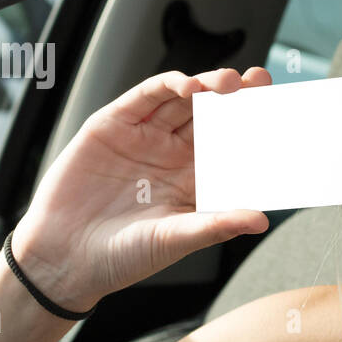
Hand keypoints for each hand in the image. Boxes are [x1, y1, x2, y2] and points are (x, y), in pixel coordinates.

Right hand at [9, 67, 272, 311]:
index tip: (279, 114)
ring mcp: (144, 137)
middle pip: (212, 115)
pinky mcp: (113, 125)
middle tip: (260, 83)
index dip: (253, 127)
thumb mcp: (175, 240)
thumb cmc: (121, 256)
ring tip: (228, 83)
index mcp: (195, 180)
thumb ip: (216, 225)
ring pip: (183, 101)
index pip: (231, 145)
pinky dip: (167, 86)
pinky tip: (187, 85)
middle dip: (237, 97)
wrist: (63, 259)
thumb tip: (261, 220)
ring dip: (207, 87)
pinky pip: (145, 97)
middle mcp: (173, 154)